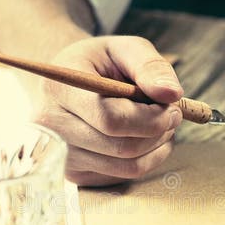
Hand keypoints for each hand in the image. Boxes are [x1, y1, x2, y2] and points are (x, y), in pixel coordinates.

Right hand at [34, 35, 183, 184]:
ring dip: (157, 147)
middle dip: (158, 132)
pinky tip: (145, 137)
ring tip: (161, 124)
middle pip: (121, 147)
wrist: (67, 85)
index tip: (171, 106)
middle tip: (173, 115)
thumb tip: (172, 94)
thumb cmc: (99, 64)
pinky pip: (124, 175)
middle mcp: (51, 127)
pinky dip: (147, 158)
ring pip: (128, 166)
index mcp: (59, 89)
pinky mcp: (74, 174)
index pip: (110, 119)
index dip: (150, 117)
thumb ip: (150, 66)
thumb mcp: (125, 49)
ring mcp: (61, 155)